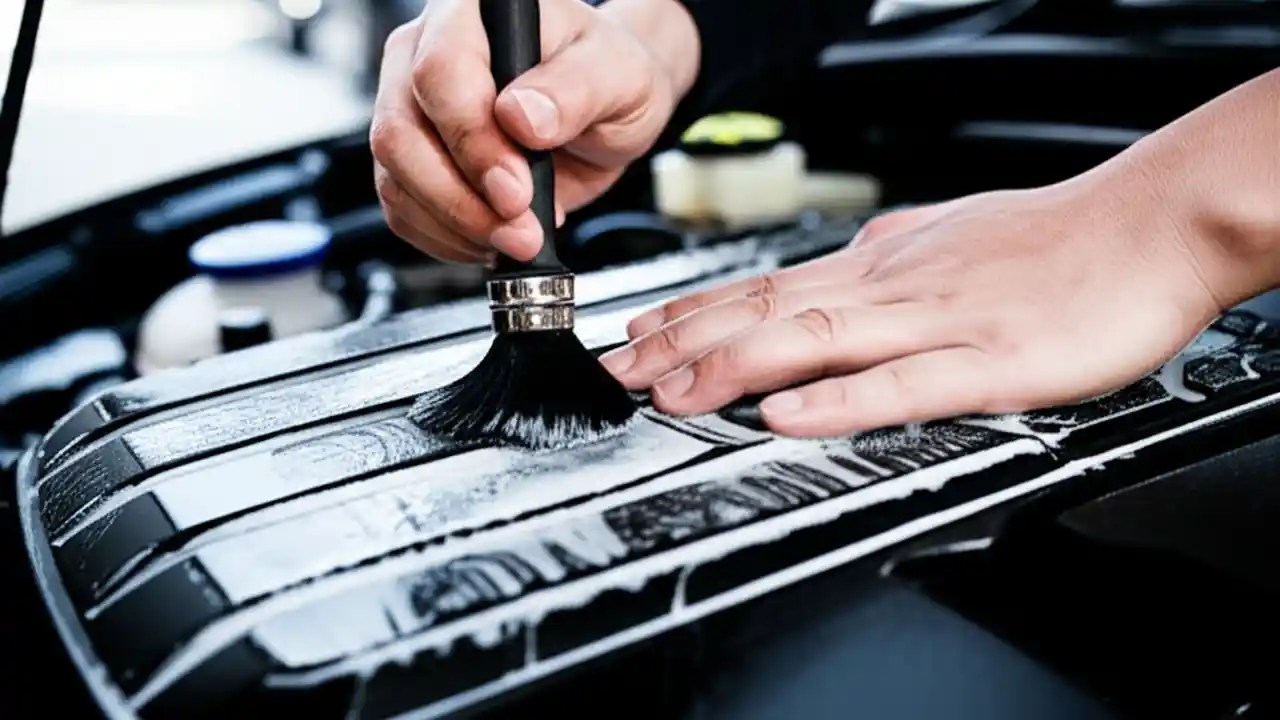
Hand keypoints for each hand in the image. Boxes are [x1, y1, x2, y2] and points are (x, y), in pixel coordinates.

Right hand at [370, 0, 698, 263]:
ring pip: (396, 178)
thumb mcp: (617, 75)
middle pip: (400, 133)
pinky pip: (403, 209)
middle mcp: (425, 53)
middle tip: (521, 231)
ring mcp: (411, 108)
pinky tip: (492, 239)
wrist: (606, 114)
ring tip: (518, 238)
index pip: (440, 72)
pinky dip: (447, 238)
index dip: (472, 140)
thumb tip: (520, 117)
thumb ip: (574, 90)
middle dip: (461, 199)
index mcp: (471, 14)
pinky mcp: (412, 160)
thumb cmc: (608, 77)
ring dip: (457, 225)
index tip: (516, 190)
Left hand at [600, 172, 1229, 436]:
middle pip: (768, 311)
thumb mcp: (945, 237)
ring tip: (668, 393)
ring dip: (731, 366)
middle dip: (683, 344)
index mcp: (882, 265)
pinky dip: (836, 399)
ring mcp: (935, 324)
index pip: (765, 285)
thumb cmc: (1055, 240)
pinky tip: (785, 414)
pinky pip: (899, 384)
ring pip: (814, 340)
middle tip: (619, 372)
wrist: (1148, 226)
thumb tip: (833, 275)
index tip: (638, 336)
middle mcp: (891, 288)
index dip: (692, 312)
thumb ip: (885, 264)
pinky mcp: (987, 362)